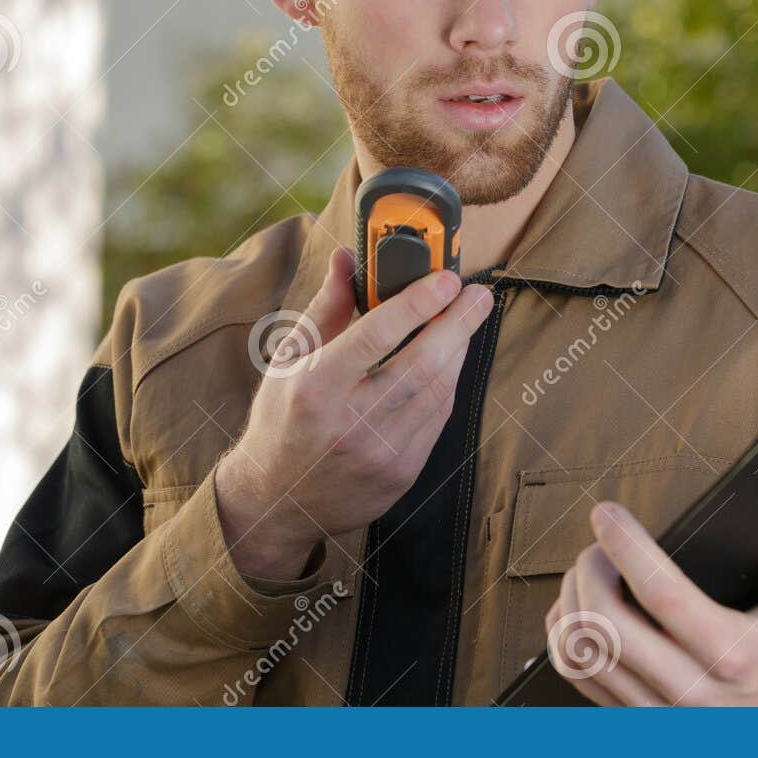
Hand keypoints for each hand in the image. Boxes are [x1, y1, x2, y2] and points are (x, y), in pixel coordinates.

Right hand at [215, 247, 493, 578]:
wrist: (279, 500)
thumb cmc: (282, 418)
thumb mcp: (289, 359)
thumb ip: (327, 308)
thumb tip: (348, 257)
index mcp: (313, 390)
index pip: (373, 337)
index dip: (416, 304)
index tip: (446, 279)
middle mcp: (348, 425)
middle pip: (420, 366)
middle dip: (457, 324)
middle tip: (478, 294)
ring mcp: (379, 455)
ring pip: (436, 392)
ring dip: (457, 351)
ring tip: (466, 319)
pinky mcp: (401, 474)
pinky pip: (437, 419)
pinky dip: (446, 384)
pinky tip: (449, 360)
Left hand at [544, 503, 757, 705]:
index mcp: (734, 655)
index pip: (662, 596)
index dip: (626, 547)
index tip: (606, 515)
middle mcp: (689, 690)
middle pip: (605, 624)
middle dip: (587, 571)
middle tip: (595, 546)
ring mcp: (654, 710)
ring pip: (581, 652)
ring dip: (569, 600)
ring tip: (585, 573)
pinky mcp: (631, 718)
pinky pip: (578, 674)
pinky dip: (564, 634)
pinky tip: (579, 607)